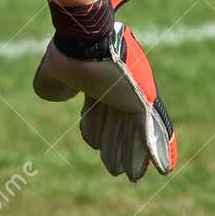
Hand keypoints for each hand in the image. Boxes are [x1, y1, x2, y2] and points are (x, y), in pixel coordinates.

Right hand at [33, 0, 176, 180]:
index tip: (94, 144)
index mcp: (99, 79)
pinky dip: (156, 150)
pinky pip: (151, 131)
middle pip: (119, 125)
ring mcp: (133, 95)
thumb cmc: (67, 52)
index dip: (96, 130)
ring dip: (133, 155)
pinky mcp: (142, 102)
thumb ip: (52, 85)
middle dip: (117, 148)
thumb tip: (55, 94)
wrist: (84, 40)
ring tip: (133, 176)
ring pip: (134, 133)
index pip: (99, 110)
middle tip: (115, 169)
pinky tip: (162, 169)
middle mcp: (119, 88)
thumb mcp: (52, 72)